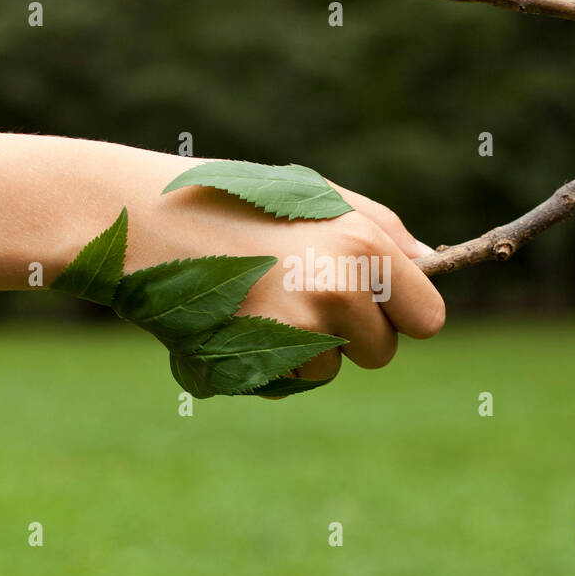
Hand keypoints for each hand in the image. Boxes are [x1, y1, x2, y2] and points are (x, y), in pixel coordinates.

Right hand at [113, 150, 446, 384]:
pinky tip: (239, 318)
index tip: (380, 305)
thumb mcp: (317, 196)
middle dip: (354, 333)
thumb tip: (431, 263)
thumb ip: (382, 230)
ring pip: (331, 367)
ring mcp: (298, 329)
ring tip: (260, 296)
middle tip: (301, 288)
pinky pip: (289, 378)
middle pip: (383, 351)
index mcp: (365, 245)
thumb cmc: (236, 199)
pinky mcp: (257, 360)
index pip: (428, 318)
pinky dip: (270, 360)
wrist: (144, 219)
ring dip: (307, 346)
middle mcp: (340, 290)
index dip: (404, 314)